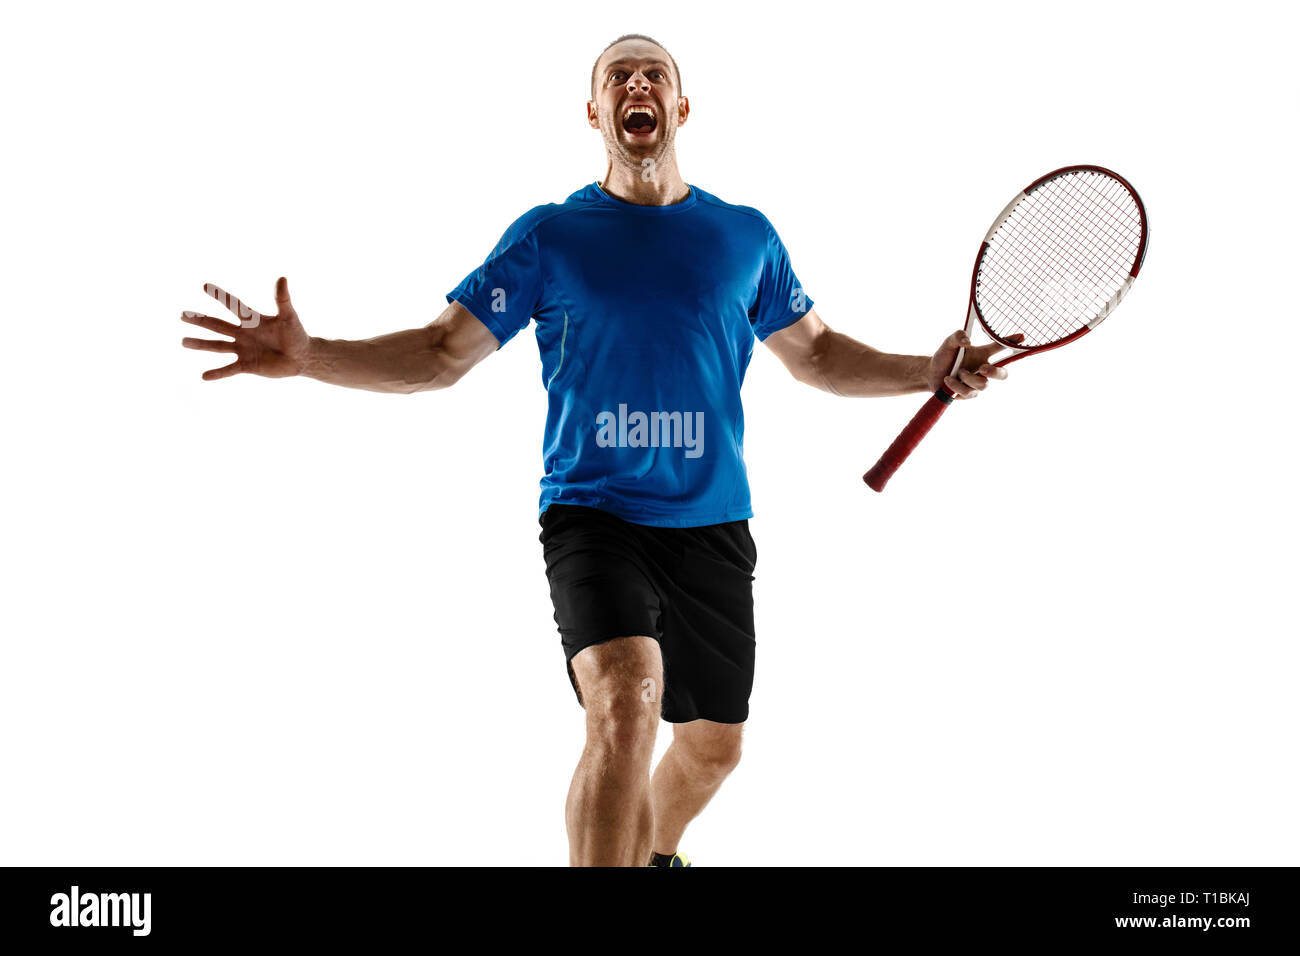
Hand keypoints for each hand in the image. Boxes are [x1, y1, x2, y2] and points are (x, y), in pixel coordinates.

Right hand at [181, 277, 311, 380]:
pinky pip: (230, 369)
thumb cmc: (297, 334)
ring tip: (183, 342)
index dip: (221, 296)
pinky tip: (204, 376)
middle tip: (182, 315)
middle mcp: (244, 333)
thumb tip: (282, 278)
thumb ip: (282, 300)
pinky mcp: (247, 365)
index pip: (234, 305)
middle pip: (217, 325)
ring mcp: (244, 349)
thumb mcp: (289, 317)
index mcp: (252, 320)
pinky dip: (218, 373)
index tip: (205, 286)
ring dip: (201, 344)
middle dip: (200, 320)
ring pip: (218, 346)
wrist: (302, 357)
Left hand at [926, 330, 1023, 398]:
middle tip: (982, 368)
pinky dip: (956, 385)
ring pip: (984, 385)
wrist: (930, 373)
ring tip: (957, 371)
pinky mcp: (969, 394)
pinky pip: (969, 392)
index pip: (1001, 348)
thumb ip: (957, 336)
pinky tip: (948, 380)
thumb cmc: (944, 356)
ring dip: (968, 377)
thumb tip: (967, 341)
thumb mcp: (949, 343)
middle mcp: (983, 369)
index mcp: (982, 354)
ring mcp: (977, 383)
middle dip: (995, 372)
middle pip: (1003, 374)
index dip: (1012, 343)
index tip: (1022, 337)